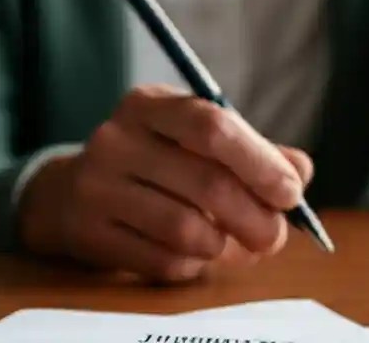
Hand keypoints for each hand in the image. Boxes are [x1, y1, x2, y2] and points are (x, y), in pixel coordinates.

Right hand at [18, 85, 313, 282]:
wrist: (69, 193)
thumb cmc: (154, 162)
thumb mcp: (194, 140)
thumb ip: (252, 151)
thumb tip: (299, 172)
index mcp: (150, 104)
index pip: (212, 126)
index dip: (260, 163)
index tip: (290, 193)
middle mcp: (118, 139)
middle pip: (207, 183)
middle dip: (255, 217)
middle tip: (274, 236)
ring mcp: (97, 186)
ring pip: (186, 229)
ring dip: (224, 246)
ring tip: (231, 244)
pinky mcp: (90, 232)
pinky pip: (162, 260)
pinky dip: (193, 264)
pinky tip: (193, 253)